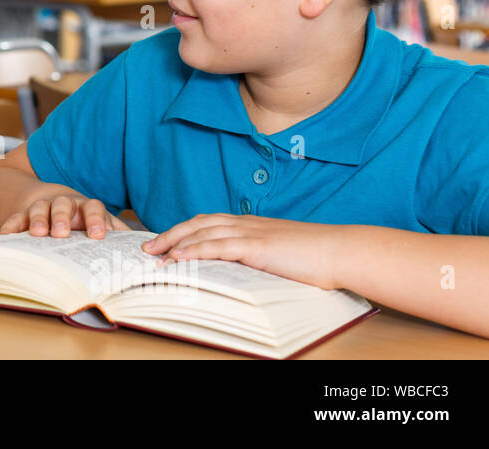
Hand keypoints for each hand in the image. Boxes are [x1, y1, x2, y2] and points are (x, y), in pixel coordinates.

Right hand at [0, 188, 131, 238]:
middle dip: (62, 218)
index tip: (98, 236)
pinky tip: (6, 235)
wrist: (53, 204)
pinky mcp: (24, 214)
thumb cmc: (83, 221)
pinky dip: (10, 225)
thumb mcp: (101, 225)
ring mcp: (43, 207)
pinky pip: (16, 218)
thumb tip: (143, 248)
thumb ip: (118, 233)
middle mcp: (64, 204)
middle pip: (63, 205)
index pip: (94, 208)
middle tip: (62, 234)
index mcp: (86, 207)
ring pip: (40, 208)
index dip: (96, 220)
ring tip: (37, 234)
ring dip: (38, 220)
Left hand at [142, 214, 346, 289]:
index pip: (208, 222)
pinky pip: (219, 246)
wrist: (340, 251)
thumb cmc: (314, 255)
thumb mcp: (278, 252)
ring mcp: (251, 233)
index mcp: (250, 224)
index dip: (183, 230)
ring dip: (175, 243)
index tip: (164, 241)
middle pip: (198, 224)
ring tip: (155, 255)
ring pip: (203, 233)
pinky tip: (180, 258)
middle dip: (170, 234)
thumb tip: (237, 266)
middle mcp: (246, 224)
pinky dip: (196, 250)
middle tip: (148, 248)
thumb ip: (256, 254)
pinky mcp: (258, 247)